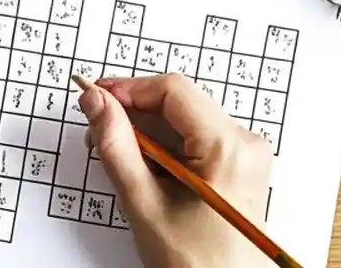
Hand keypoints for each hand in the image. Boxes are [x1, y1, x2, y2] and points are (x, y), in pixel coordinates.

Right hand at [79, 74, 272, 267]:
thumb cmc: (196, 263)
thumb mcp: (144, 202)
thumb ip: (115, 144)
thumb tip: (95, 101)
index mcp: (228, 148)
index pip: (172, 90)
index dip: (128, 89)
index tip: (95, 98)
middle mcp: (244, 143)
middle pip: (177, 103)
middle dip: (133, 114)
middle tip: (97, 133)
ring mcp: (244, 153)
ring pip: (183, 120)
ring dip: (146, 132)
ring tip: (119, 159)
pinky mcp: (238, 164)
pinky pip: (195, 138)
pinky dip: (164, 147)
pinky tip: (144, 169)